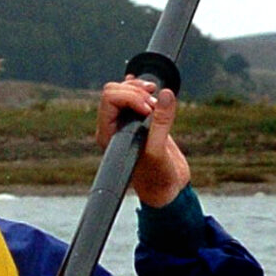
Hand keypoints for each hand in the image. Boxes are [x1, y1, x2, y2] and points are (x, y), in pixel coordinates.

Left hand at [97, 77, 190, 208]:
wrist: (167, 186)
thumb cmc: (157, 176)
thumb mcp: (159, 151)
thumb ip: (161, 122)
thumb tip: (166, 94)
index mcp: (108, 135)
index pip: (109, 99)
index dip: (131, 98)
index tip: (149, 110)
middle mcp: (113, 127)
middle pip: (115, 90)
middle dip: (137, 93)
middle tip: (154, 108)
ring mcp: (125, 122)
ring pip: (124, 90)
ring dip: (141, 90)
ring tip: (158, 104)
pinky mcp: (139, 120)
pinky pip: (134, 95)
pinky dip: (143, 89)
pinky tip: (152, 89)